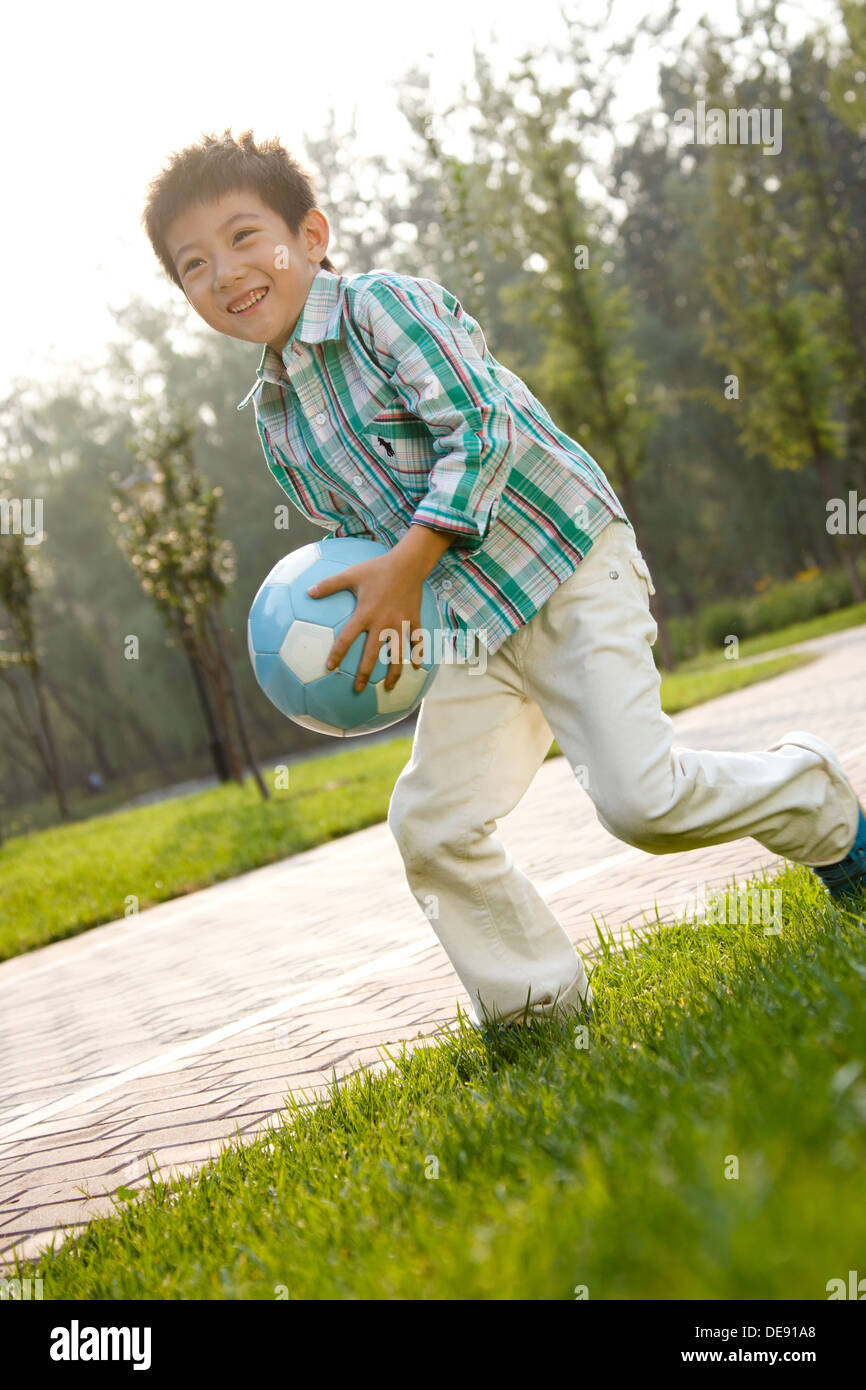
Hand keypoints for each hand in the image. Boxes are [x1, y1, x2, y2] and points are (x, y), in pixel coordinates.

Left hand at [306, 553, 425, 692]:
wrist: (407, 563)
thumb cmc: (377, 568)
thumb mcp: (351, 574)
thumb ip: (329, 585)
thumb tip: (308, 592)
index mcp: (365, 614)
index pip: (347, 638)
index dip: (337, 654)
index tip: (330, 667)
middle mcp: (382, 623)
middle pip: (372, 654)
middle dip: (365, 674)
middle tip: (358, 689)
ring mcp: (400, 623)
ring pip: (397, 654)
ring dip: (394, 672)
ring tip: (389, 688)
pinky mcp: (413, 620)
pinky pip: (417, 641)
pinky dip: (417, 654)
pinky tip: (416, 668)